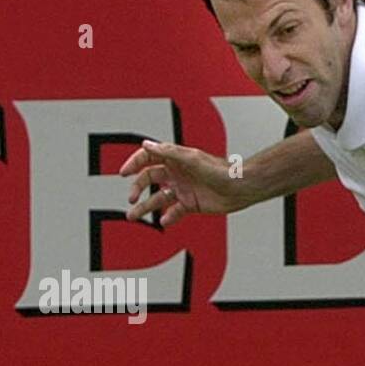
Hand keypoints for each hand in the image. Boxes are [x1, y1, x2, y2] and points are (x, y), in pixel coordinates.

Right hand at [120, 139, 244, 226]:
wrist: (240, 188)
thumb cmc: (220, 170)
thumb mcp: (192, 159)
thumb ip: (168, 152)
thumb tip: (146, 144)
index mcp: (175, 159)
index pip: (148, 158)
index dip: (134, 164)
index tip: (124, 173)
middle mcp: (177, 174)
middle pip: (149, 179)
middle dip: (137, 188)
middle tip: (131, 198)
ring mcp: (183, 189)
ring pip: (158, 198)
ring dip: (145, 207)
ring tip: (132, 216)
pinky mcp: (191, 204)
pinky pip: (174, 212)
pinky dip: (168, 217)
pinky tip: (164, 221)